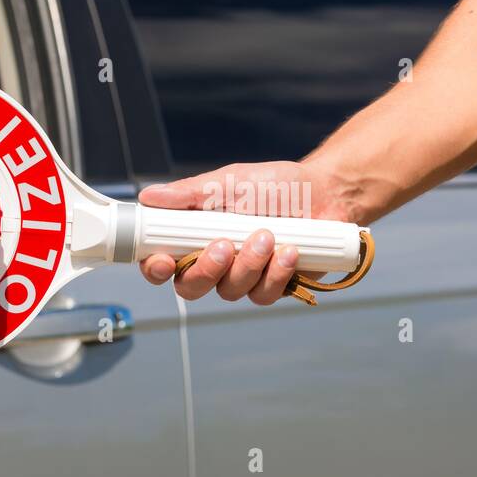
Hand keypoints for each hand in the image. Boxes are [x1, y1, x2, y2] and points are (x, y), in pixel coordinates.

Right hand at [136, 160, 351, 303]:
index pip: (162, 263)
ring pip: (230, 291)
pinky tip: (290, 251)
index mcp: (196, 236)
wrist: (326, 193)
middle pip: (191, 287)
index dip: (156, 268)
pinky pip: (264, 294)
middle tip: (224, 246)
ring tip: (267, 235)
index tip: (164, 260)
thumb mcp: (229, 182)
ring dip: (248, 265)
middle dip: (206, 270)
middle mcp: (216, 262)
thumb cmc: (275, 185)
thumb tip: (150, 196)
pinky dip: (276, 273)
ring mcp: (245, 277)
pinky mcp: (274, 286)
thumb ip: (191, 194)